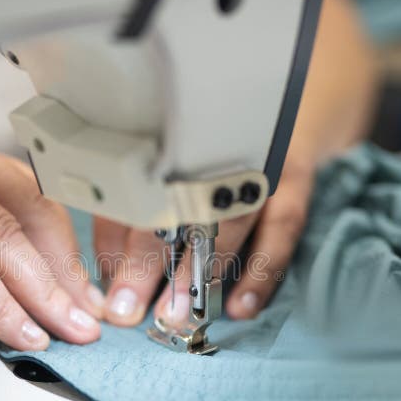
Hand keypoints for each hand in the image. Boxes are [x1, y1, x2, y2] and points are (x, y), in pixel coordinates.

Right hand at [0, 120, 104, 349]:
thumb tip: (15, 291)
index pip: (31, 198)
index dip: (64, 248)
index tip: (83, 291)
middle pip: (28, 212)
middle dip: (64, 274)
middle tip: (87, 319)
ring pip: (1, 235)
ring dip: (40, 292)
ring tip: (64, 330)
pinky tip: (15, 328)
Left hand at [95, 0, 377, 325]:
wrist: (289, 87)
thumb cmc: (207, 139)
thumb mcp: (158, 162)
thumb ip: (131, 207)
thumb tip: (107, 267)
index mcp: (168, 135)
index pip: (135, 192)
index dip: (118, 245)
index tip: (110, 292)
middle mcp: (212, 142)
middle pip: (175, 206)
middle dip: (150, 263)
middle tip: (136, 310)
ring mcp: (254, 155)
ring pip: (226, 216)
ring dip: (201, 271)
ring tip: (180, 314)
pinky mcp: (292, 174)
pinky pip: (281, 225)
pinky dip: (261, 269)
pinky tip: (242, 304)